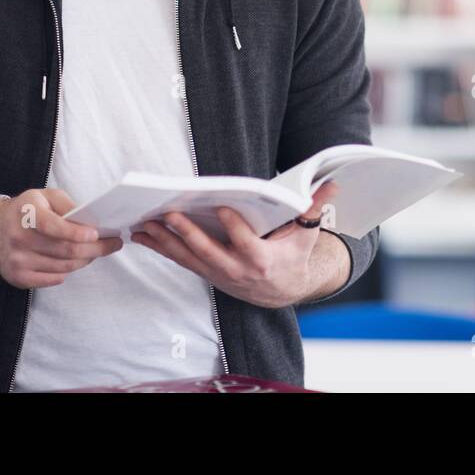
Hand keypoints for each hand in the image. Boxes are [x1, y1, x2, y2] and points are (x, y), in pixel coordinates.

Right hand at [0, 188, 122, 288]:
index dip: (77, 232)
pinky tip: (74, 262)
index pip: (54, 226)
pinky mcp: (17, 277)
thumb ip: (68, 205)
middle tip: (112, 244)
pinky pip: (52, 279)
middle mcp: (18, 238)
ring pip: (63, 267)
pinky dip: (67, 272)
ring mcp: (16, 260)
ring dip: (84, 260)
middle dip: (94, 249)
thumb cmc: (26, 210)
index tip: (96, 234)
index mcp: (27, 213)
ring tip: (95, 252)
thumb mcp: (45, 196)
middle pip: (65, 250)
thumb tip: (91, 221)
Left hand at [131, 181, 340, 308]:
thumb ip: (313, 209)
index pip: (247, 243)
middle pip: (209, 251)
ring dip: (164, 241)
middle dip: (187, 233)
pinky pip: (180, 260)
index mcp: (262, 260)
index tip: (221, 209)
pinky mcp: (207, 273)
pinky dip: (161, 248)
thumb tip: (331, 185)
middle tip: (168, 214)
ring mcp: (219, 274)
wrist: (283, 290)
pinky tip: (142, 235)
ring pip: (188, 258)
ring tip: (144, 224)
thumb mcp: (306, 235)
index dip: (235, 227)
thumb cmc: (293, 255)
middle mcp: (237, 271)